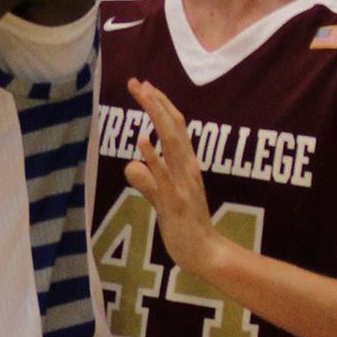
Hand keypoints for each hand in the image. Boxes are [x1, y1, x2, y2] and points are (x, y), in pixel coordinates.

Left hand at [122, 78, 222, 276]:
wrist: (205, 254)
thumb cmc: (185, 226)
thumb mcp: (161, 198)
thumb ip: (146, 181)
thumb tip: (131, 165)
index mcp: (186, 165)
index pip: (175, 127)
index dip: (160, 105)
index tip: (144, 86)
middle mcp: (187, 169)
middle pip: (173, 127)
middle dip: (156, 102)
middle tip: (138, 81)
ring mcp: (181, 184)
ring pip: (171, 144)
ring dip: (156, 117)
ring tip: (142, 94)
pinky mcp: (174, 203)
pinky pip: (162, 177)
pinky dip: (153, 157)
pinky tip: (141, 141)